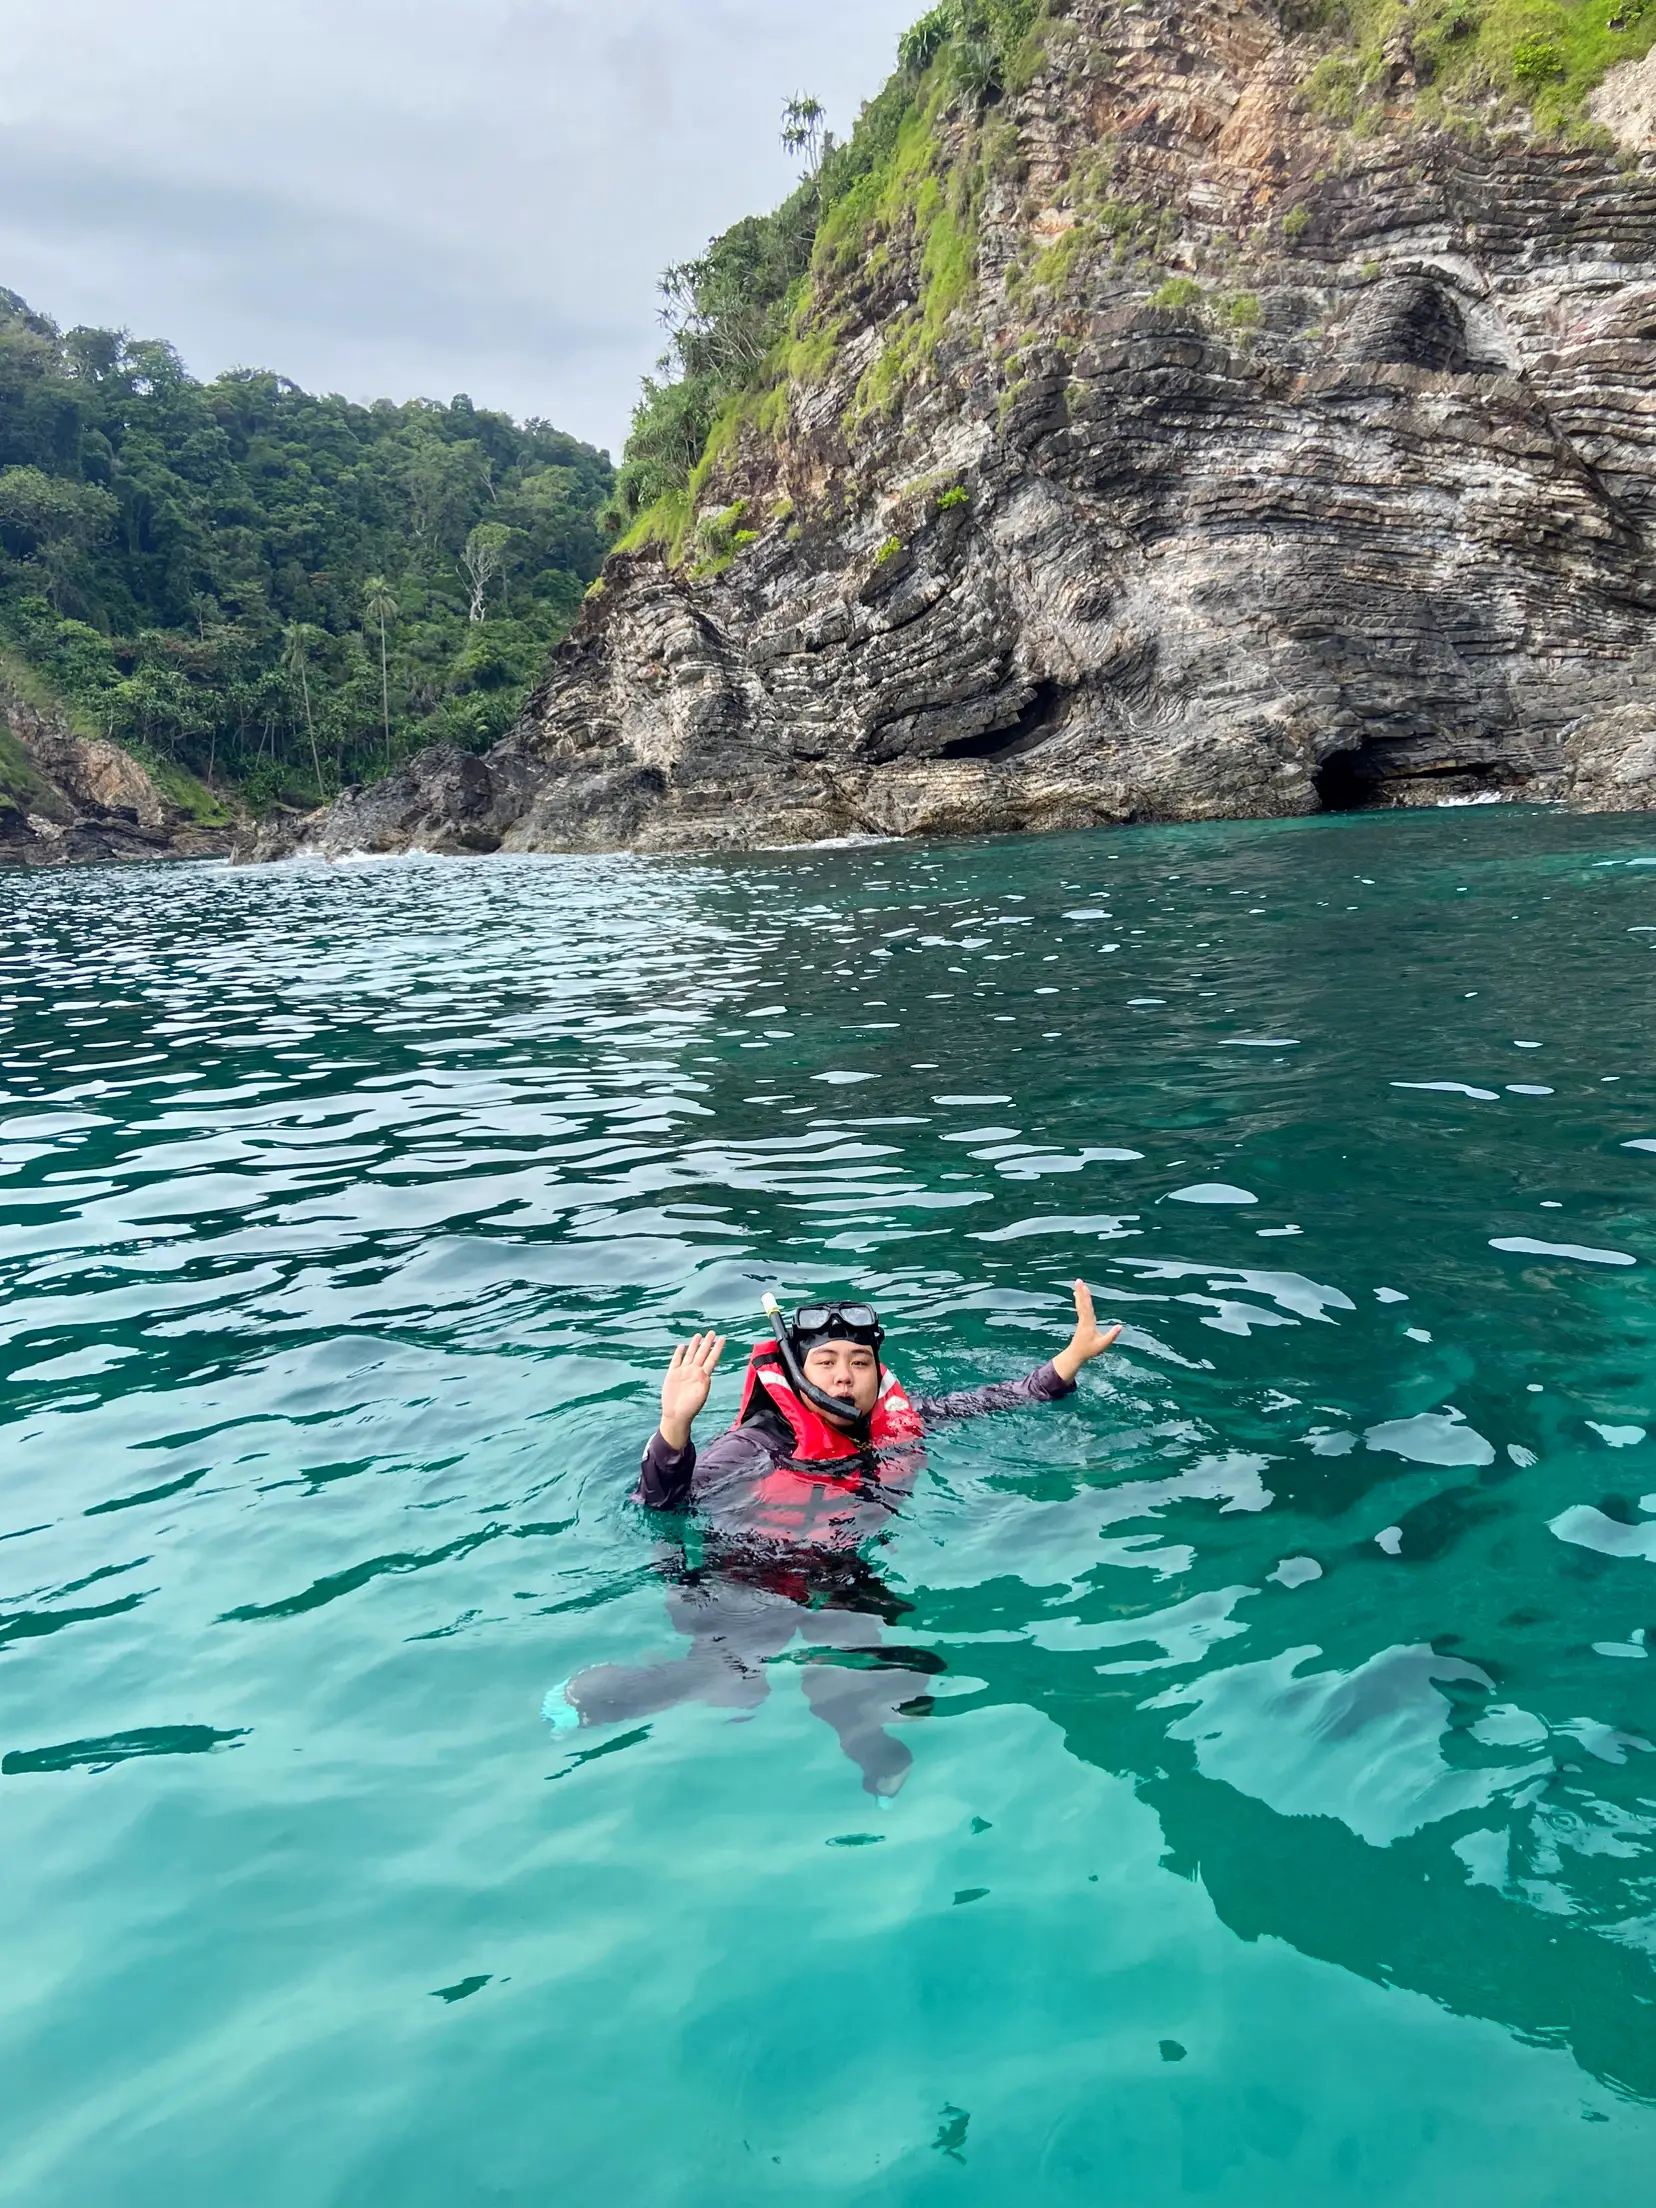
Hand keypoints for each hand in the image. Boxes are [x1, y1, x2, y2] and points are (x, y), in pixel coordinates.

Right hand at [658, 1331, 726, 1450]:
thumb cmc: (691, 1408)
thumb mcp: (700, 1394)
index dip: (717, 1348)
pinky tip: (681, 1347)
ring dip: (694, 1345)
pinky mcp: (672, 1374)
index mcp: (703, 1376)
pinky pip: (676, 1361)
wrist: (676, 1414)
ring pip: (690, 1355)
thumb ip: (703, 1383)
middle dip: (707, 1343)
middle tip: (712, 1332)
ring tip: (698, 1336)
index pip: (712, 1358)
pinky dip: (679, 1353)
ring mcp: (683, 1372)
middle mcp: (694, 1371)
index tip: (722, 1338)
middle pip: (702, 1353)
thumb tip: (706, 1375)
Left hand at [1051, 1280, 1121, 1384]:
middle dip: (1081, 1291)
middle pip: (1082, 1303)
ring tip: (1077, 1283)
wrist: (1076, 1354)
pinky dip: (1079, 1299)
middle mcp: (1084, 1320)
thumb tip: (1120, 1326)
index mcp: (1088, 1324)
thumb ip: (1111, 1336)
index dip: (1086, 1297)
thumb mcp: (1102, 1345)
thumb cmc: (1089, 1350)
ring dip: (1079, 1293)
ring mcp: (1081, 1320)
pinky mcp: (1081, 1321)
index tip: (1085, 1288)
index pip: (1088, 1308)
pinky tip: (1077, 1294)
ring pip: (1080, 1304)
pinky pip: (1080, 1307)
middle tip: (1078, 1280)